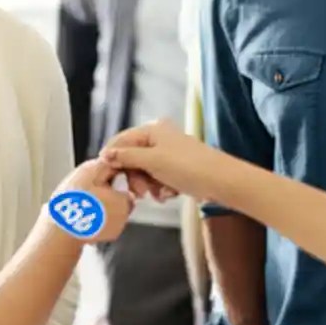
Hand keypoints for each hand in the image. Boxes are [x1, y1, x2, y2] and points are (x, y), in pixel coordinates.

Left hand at [47, 159, 135, 243]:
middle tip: (124, 209)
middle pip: (108, 179)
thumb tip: (128, 199)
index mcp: (95, 167)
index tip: (139, 191)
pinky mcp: (63, 206)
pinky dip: (92, 218)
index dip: (135, 177)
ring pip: (97, 195)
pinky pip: (85, 209)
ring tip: (107, 223)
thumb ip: (130, 199)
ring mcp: (69, 190)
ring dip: (105, 208)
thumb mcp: (122, 207)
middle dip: (118, 195)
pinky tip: (93, 229)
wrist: (57, 235)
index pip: (121, 162)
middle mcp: (80, 174)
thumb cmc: (88, 218)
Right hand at [100, 121, 234, 203]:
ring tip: (158, 194)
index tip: (106, 177)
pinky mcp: (176, 168)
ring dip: (148, 186)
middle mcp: (159, 138)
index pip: (121, 141)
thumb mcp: (152, 161)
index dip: (112, 158)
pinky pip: (158, 178)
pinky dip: (160, 188)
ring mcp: (168, 153)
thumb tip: (105, 154)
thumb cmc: (187, 167)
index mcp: (152, 130)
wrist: (220, 180)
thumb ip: (127, 157)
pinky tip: (169, 195)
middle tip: (139, 193)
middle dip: (135, 177)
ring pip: (144, 171)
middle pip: (132, 158)